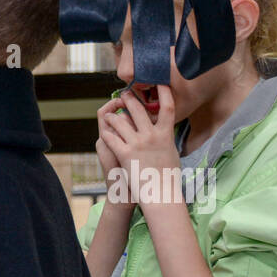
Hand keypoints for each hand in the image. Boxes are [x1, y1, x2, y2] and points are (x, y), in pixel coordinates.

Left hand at [97, 85, 181, 208]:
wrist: (160, 194)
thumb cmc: (168, 176)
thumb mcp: (171, 153)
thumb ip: (165, 139)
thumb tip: (165, 131)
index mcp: (166, 134)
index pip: (167, 106)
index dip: (164, 92)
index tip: (159, 82)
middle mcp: (152, 135)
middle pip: (138, 108)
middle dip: (130, 99)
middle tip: (125, 94)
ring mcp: (137, 144)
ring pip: (121, 121)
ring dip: (113, 116)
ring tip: (111, 114)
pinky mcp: (124, 154)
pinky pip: (111, 138)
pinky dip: (107, 133)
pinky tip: (104, 132)